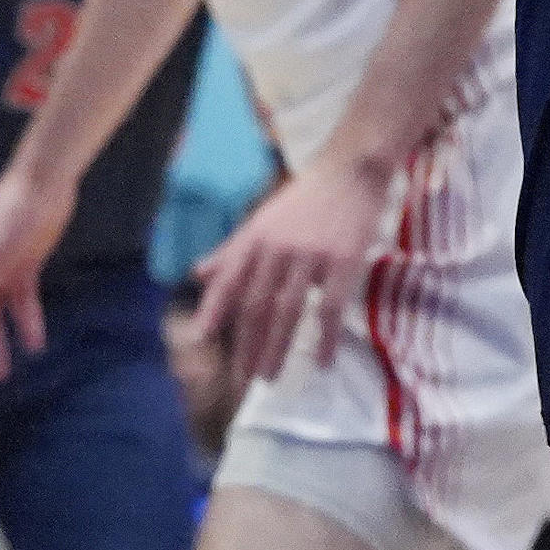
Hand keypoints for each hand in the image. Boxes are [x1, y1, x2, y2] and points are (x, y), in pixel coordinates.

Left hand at [191, 152, 387, 392]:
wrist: (352, 169)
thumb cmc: (305, 198)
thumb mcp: (263, 219)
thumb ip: (231, 250)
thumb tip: (197, 274)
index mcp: (256, 236)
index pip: (229, 278)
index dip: (213, 309)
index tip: (201, 339)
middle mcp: (278, 247)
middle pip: (256, 304)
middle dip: (246, 345)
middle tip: (241, 380)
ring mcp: (311, 255)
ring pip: (288, 311)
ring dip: (276, 348)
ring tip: (269, 377)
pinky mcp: (344, 261)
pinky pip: (332, 309)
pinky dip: (326, 339)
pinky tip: (322, 362)